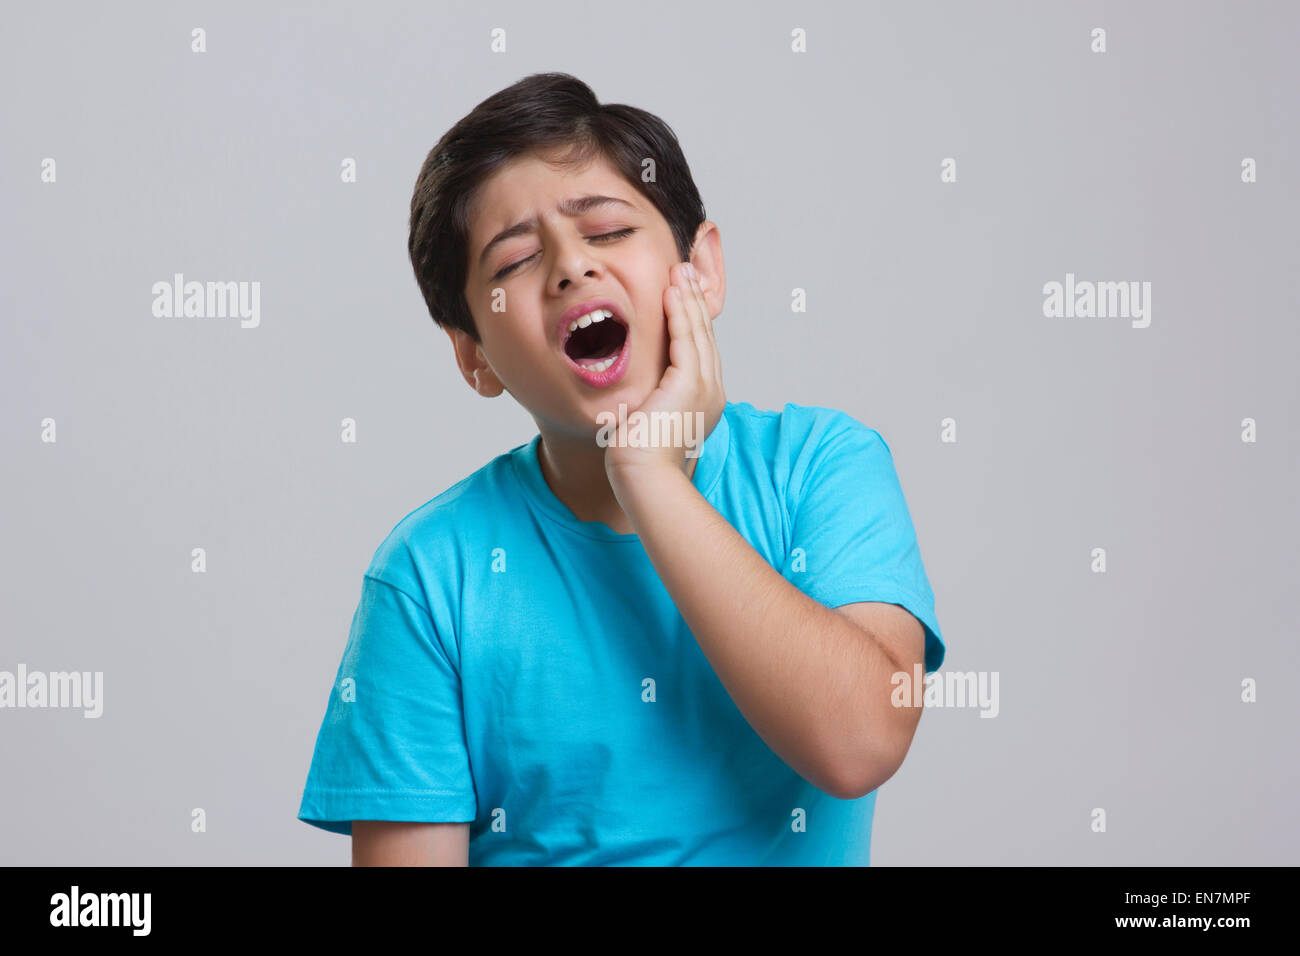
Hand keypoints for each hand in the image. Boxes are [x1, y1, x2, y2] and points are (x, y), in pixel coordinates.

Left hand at [603, 261, 724, 479]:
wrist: (643, 478)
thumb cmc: (637, 460)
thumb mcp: (646, 421)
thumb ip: (647, 401)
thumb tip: (633, 395)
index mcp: (702, 400)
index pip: (697, 350)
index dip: (690, 318)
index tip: (679, 292)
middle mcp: (710, 391)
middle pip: (703, 335)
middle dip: (693, 300)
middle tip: (684, 270)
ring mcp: (704, 387)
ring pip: (696, 332)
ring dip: (687, 298)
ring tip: (680, 271)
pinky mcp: (690, 384)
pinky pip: (685, 339)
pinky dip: (679, 313)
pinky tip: (672, 292)